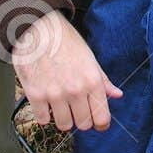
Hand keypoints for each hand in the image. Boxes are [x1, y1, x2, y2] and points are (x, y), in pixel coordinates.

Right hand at [11, 13, 121, 131]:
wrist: (36, 26)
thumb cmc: (64, 40)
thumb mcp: (89, 57)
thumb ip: (103, 80)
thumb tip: (117, 95)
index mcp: (92, 81)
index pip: (102, 118)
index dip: (100, 123)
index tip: (96, 121)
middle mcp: (75, 90)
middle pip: (83, 125)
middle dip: (81, 119)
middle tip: (76, 109)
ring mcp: (54, 94)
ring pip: (64, 125)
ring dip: (63, 118)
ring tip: (60, 105)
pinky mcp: (35, 94)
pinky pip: (43, 120)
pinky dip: (44, 114)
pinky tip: (45, 102)